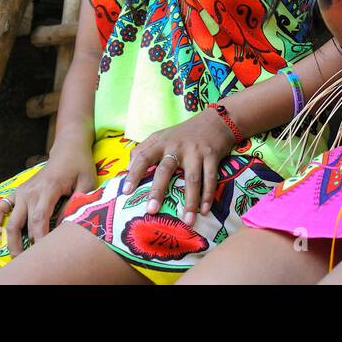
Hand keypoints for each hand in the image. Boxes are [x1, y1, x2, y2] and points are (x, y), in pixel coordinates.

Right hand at [0, 144, 97, 255]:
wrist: (67, 150)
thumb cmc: (80, 166)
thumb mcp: (87, 182)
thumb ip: (79, 201)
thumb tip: (67, 223)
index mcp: (48, 188)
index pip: (39, 218)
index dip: (40, 237)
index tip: (43, 252)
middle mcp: (31, 191)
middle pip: (21, 224)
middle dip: (22, 245)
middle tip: (28, 261)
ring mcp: (21, 192)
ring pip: (10, 220)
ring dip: (9, 240)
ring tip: (15, 257)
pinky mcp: (17, 192)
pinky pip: (0, 208)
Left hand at [119, 106, 237, 225]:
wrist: (215, 121)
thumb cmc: (184, 133)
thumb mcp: (161, 136)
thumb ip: (144, 149)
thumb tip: (127, 169)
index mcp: (161, 143)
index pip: (143, 157)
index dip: (133, 174)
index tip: (126, 192)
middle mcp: (177, 146)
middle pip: (165, 170)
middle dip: (158, 191)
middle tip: (151, 210)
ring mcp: (195, 151)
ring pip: (192, 179)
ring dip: (190, 201)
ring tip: (188, 221)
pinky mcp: (212, 155)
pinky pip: (210, 178)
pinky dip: (208, 196)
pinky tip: (204, 210)